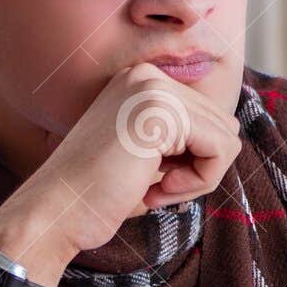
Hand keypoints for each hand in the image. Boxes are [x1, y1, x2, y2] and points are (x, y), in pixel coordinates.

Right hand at [0, 63, 241, 274]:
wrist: (55, 210)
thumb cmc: (95, 193)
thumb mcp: (142, 152)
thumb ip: (179, 136)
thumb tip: (231, 136)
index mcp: (139, 81)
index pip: (205, 118)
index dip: (189, 161)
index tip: (150, 180)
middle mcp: (146, 75)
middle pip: (220, 125)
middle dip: (197, 167)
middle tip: (155, 188)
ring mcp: (153, 89)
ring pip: (225, 137)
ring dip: (198, 176)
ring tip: (156, 188)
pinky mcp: (162, 113)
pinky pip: (221, 150)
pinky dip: (198, 181)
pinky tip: (157, 189)